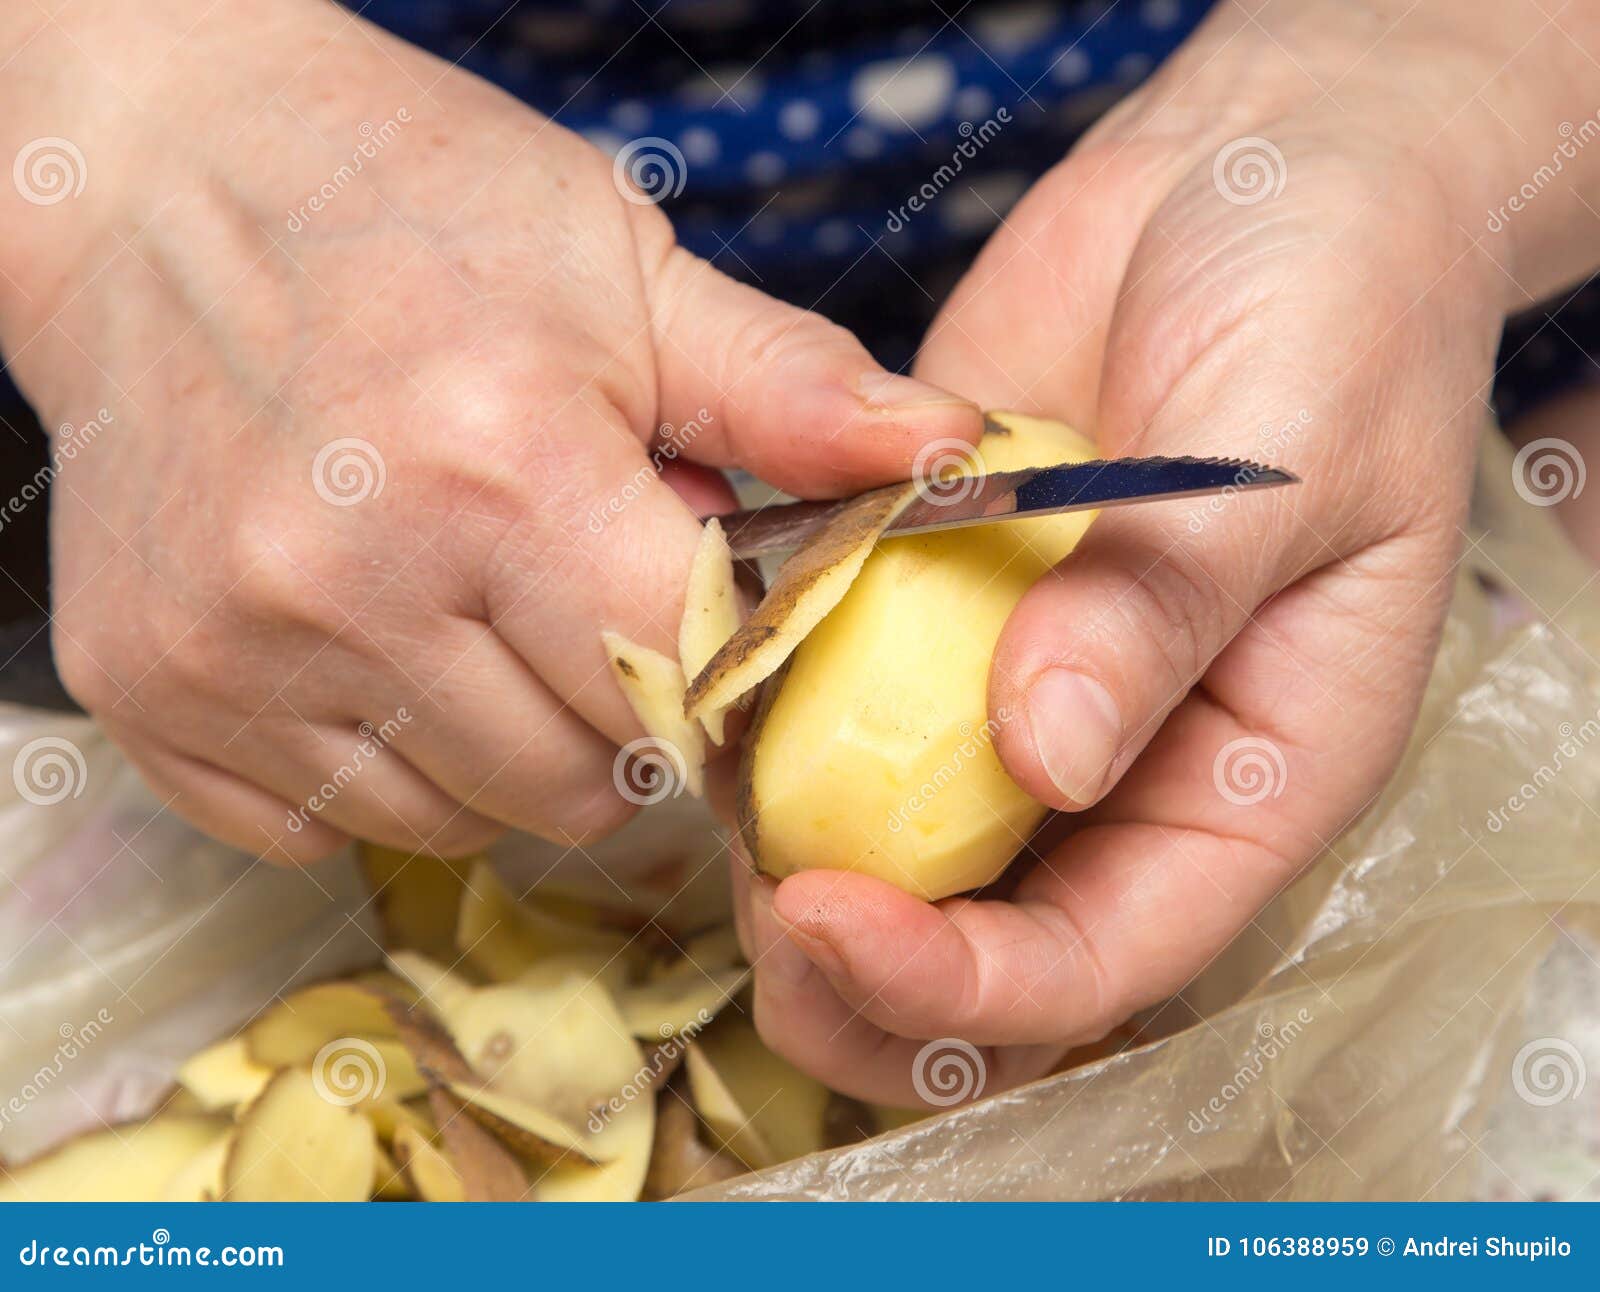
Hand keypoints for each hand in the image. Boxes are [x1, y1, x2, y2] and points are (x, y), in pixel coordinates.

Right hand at [0, 0, 979, 862]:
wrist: (149, 179)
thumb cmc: (405, 202)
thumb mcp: (622, 263)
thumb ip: (793, 390)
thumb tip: (958, 459)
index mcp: (503, 463)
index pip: (688, 682)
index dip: (730, 676)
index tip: (725, 646)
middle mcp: (355, 579)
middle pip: (579, 781)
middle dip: (622, 716)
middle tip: (589, 603)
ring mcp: (231, 649)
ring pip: (457, 819)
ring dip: (504, 748)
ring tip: (479, 609)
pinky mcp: (144, 691)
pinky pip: (320, 820)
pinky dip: (378, 765)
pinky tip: (375, 646)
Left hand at [734, 0, 1591, 1102]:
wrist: (1257, 182)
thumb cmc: (1334, 313)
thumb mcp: (1284, 466)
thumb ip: (1162, 609)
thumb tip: (1042, 758)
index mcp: (1245, 784)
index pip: (1099, 964)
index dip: (958, 981)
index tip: (827, 911)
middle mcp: (1124, 770)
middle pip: (983, 955)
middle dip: (856, 976)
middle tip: (755, 897)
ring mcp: (1016, 697)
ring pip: (895, 856)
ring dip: (792, 859)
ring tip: (710, 791)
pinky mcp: (934, 612)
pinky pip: (843, 704)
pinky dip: (771, 719)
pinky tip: (711, 677)